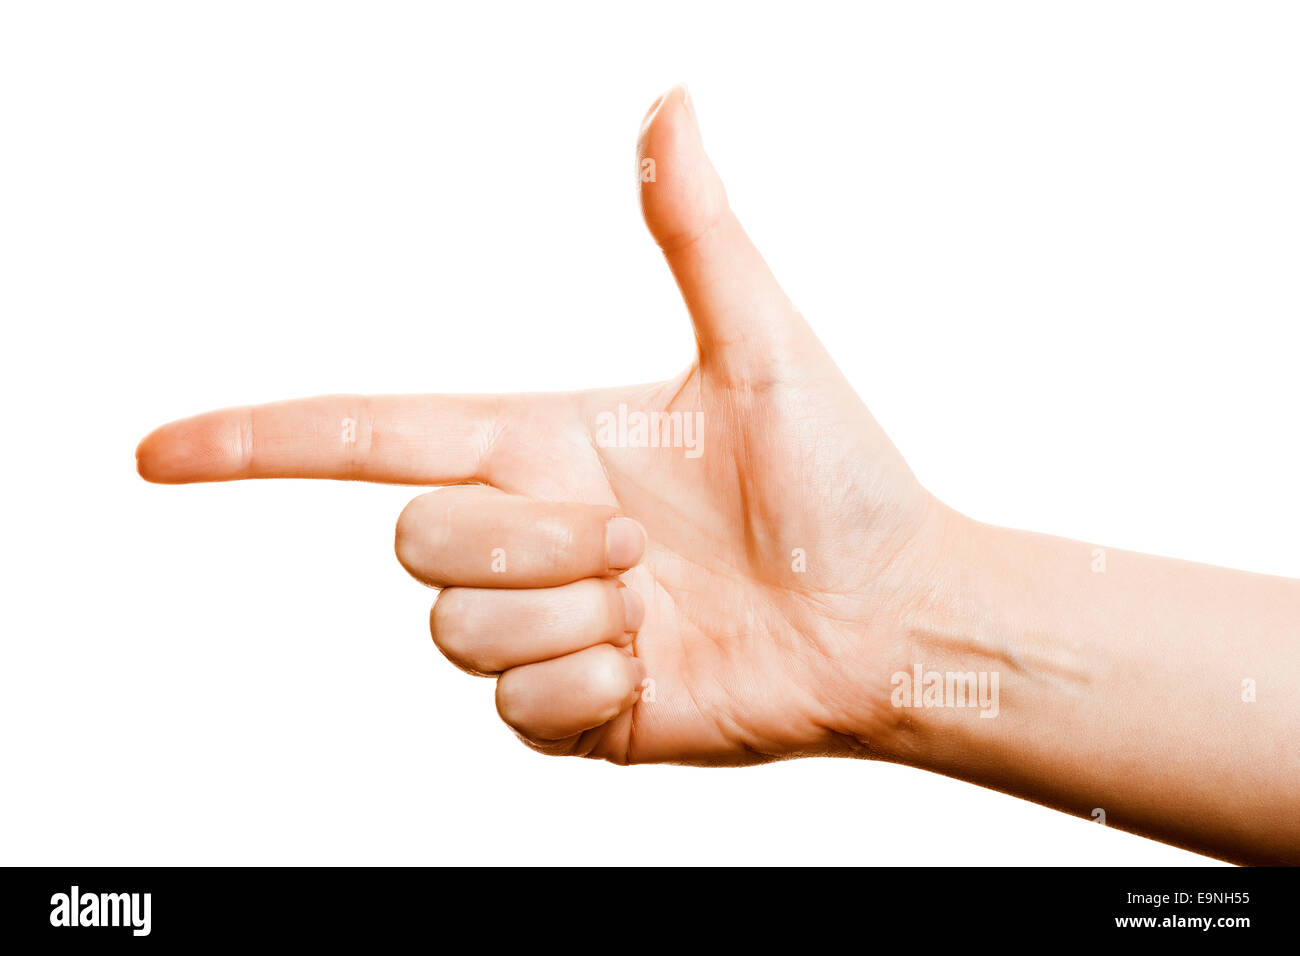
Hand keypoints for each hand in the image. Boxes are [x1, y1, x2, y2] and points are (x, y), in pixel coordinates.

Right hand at [137, 87, 947, 764]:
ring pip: (454, 633)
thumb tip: (669, 101)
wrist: (889, 619)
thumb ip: (695, 231)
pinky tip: (659, 667)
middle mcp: (528, 533)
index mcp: (543, 443)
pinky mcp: (573, 711)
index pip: (372, 438)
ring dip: (566, 616)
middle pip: (414, 541)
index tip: (159, 453)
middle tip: (636, 543)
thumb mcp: (761, 347)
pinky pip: (516, 711)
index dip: (261, 440)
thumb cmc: (840, 483)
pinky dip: (592, 689)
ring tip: (656, 603)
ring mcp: (546, 629)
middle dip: (519, 544)